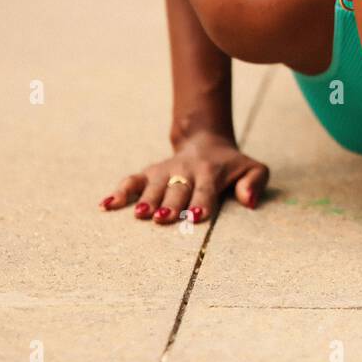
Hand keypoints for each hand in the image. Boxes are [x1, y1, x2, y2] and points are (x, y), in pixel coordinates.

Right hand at [99, 129, 268, 224]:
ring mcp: (165, 171)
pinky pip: (132, 180)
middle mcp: (186, 171)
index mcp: (211, 172)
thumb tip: (249, 201)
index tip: (197, 215)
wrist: (207, 142)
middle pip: (177, 190)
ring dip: (146, 200)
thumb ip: (255, 182)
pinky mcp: (150, 173)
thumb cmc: (232, 166)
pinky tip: (105, 205)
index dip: (202, 201)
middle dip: (171, 204)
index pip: (207, 188)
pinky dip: (118, 192)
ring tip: (139, 215)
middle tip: (163, 218)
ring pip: (153, 185)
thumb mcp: (253, 168)